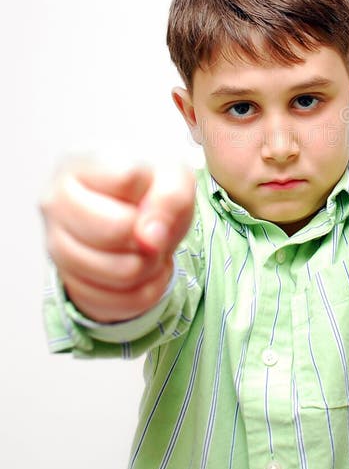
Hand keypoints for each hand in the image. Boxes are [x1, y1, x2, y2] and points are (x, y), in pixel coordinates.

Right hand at [40, 158, 195, 321]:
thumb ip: (170, 197)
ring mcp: (56, 248)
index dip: (154, 190)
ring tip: (151, 249)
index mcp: (76, 165)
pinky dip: (147, 290)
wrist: (135, 213)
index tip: (153, 190)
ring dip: (152, 265)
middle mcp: (55, 205)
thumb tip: (150, 239)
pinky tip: (145, 269)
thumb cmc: (149, 188)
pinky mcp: (70, 285)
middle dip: (151, 233)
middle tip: (157, 229)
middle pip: (115, 230)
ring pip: (121, 272)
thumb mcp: (173, 176)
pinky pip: (121, 303)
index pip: (127, 178)